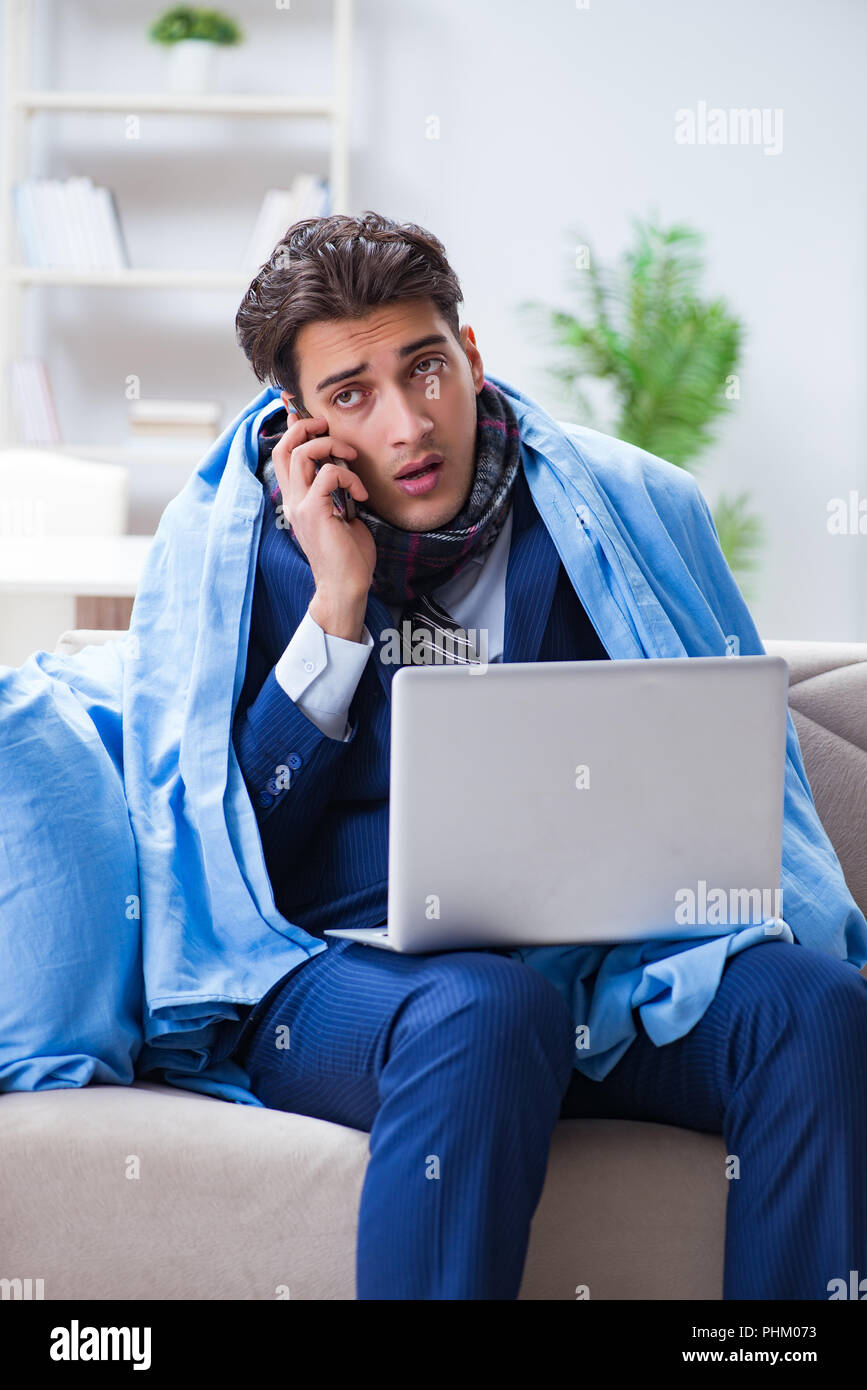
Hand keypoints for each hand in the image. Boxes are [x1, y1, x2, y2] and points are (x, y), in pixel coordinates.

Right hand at [272, 413, 376, 612]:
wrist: (346, 586)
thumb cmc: (347, 554)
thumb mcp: (341, 514)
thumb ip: (336, 491)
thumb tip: (344, 467)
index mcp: (297, 498)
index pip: (283, 453)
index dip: (292, 427)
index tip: (303, 411)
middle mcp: (292, 499)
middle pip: (285, 446)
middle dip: (307, 427)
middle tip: (330, 428)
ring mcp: (300, 505)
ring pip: (301, 453)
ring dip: (330, 446)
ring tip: (352, 458)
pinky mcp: (314, 512)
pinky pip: (329, 474)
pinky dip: (349, 477)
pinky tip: (361, 495)